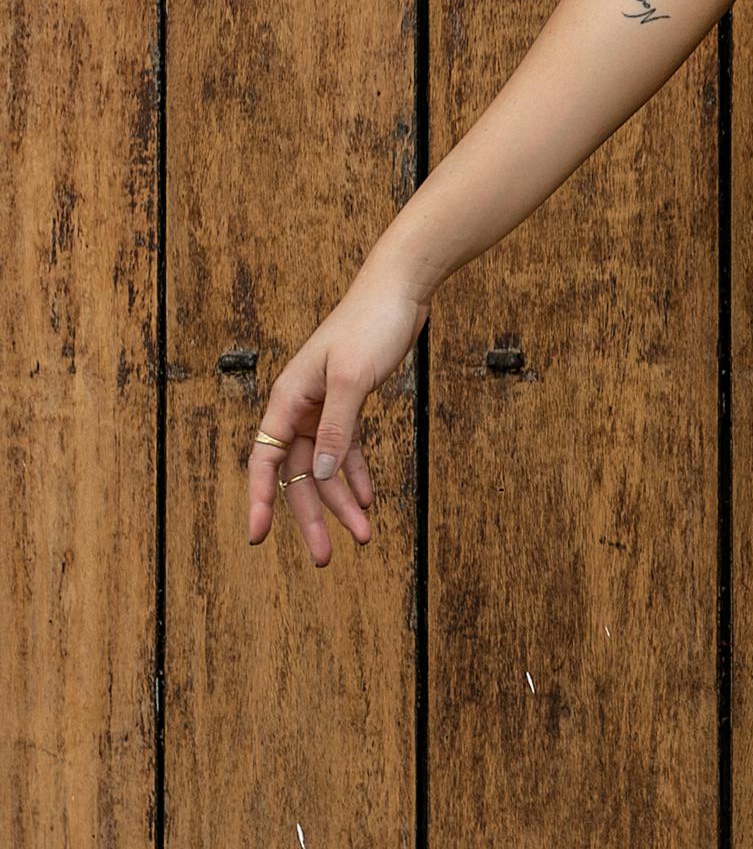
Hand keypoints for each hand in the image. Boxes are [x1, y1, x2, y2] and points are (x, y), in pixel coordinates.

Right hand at [245, 270, 430, 564]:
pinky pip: (347, 450)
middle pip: (298, 474)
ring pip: (326, 467)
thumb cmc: (370, 325)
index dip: (259, 498)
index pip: (264, 459)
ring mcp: (323, 407)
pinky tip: (368, 501)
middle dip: (312, 516)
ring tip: (363, 537)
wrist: (399, 290)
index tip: (257, 536)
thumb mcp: (352, 378)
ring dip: (343, 502)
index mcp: (287, 399)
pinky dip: (357, 476)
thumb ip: (335, 426)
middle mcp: (299, 407)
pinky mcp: (349, 404)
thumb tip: (320, 473)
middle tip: (326, 558)